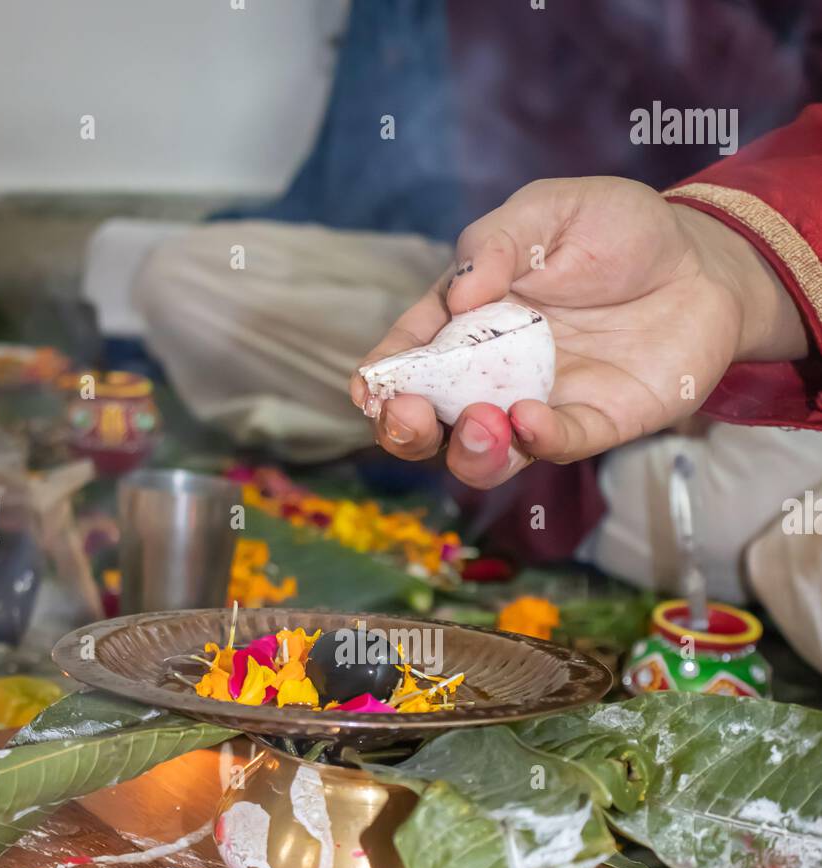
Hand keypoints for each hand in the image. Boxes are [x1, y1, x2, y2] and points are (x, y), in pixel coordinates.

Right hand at [350, 176, 806, 486]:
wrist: (702, 262)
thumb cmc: (618, 231)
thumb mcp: (551, 211)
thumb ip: (499, 242)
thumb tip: (459, 292)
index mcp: (466, 319)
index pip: (410, 356)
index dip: (382, 376)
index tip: (369, 387)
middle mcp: (492, 372)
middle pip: (431, 421)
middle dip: (406, 429)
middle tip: (407, 416)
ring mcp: (538, 404)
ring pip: (483, 453)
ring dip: (468, 451)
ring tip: (481, 423)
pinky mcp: (590, 425)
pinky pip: (555, 446)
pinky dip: (537, 441)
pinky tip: (531, 420)